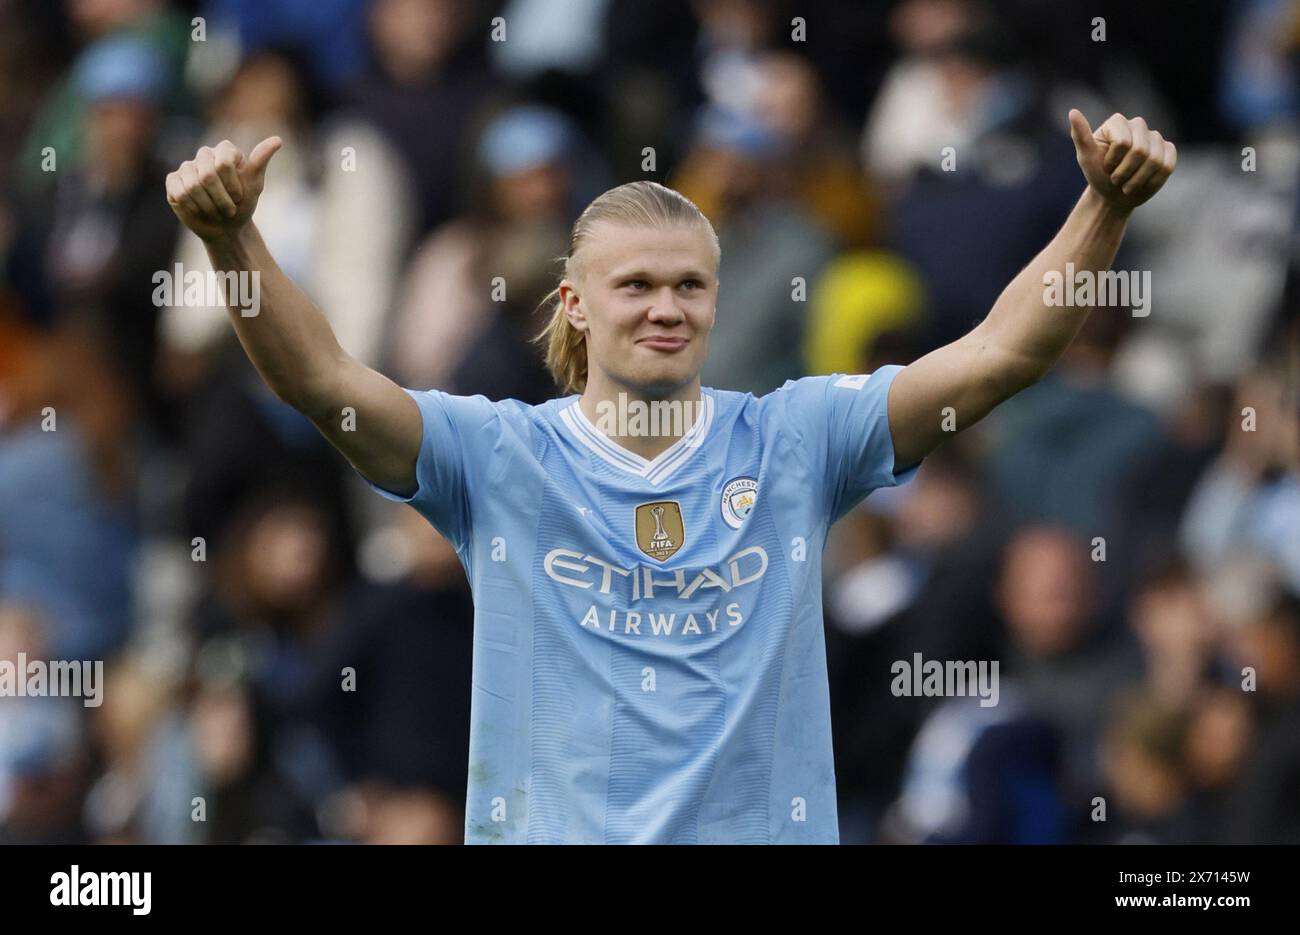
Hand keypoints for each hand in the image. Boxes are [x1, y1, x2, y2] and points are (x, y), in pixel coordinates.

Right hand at [165, 137, 281, 241]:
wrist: (227, 226)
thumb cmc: (242, 204)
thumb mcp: (255, 184)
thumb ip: (261, 160)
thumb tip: (277, 140)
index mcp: (225, 150)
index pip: (224, 163)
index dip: (232, 186)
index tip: (239, 197)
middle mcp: (204, 154)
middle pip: (207, 176)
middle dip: (221, 199)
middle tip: (229, 210)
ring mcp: (187, 166)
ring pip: (193, 186)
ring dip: (209, 206)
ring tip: (216, 212)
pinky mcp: (174, 181)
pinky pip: (180, 193)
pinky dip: (194, 207)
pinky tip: (200, 210)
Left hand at [1068, 110, 1175, 214]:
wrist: (1113, 194)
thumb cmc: (1097, 174)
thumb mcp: (1086, 158)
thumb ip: (1080, 135)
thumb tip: (1073, 112)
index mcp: (1117, 122)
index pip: (1123, 142)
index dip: (1113, 161)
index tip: (1105, 167)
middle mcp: (1138, 125)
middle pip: (1140, 151)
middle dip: (1125, 172)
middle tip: (1115, 179)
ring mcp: (1155, 137)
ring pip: (1155, 160)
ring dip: (1137, 180)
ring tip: (1126, 183)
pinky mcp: (1168, 150)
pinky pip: (1167, 166)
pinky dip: (1152, 180)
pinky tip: (1142, 183)